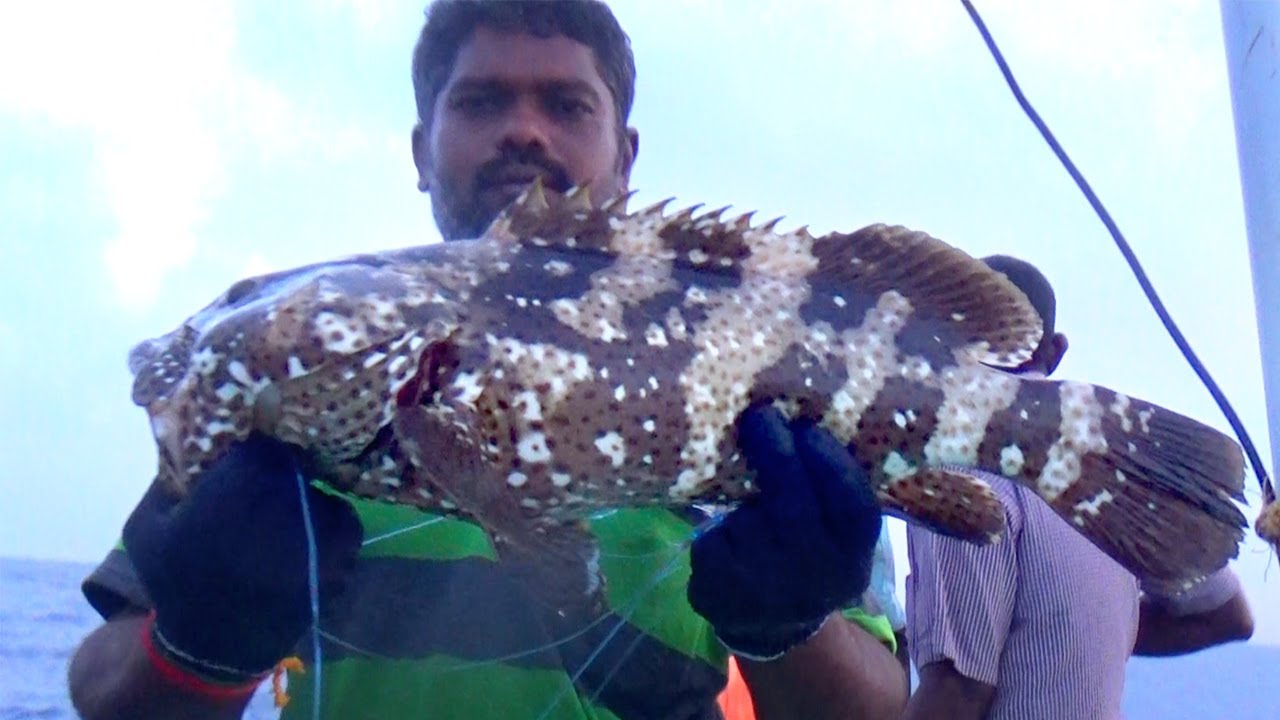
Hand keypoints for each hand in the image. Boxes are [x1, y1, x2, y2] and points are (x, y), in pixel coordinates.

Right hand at [123, 434, 362, 680]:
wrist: (214, 645)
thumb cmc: (178, 581)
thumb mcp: (148, 524)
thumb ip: (168, 474)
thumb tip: (190, 435)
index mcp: (240, 477)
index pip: (264, 435)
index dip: (258, 444)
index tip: (248, 455)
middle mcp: (288, 492)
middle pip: (297, 460)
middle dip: (283, 469)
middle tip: (267, 486)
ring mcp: (321, 523)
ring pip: (321, 488)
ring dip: (305, 496)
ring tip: (283, 517)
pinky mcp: (342, 553)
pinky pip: (344, 519)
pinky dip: (329, 523)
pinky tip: (304, 537)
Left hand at [687, 405, 881, 659]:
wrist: (776, 628)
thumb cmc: (809, 554)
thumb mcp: (835, 532)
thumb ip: (831, 488)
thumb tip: (807, 405)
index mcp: (853, 558)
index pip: (854, 507)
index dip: (831, 464)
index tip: (808, 428)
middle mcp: (815, 579)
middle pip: (793, 507)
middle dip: (775, 455)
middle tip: (760, 416)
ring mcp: (765, 592)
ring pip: (746, 519)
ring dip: (742, 499)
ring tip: (747, 499)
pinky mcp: (720, 594)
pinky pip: (711, 540)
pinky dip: (715, 529)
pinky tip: (726, 535)